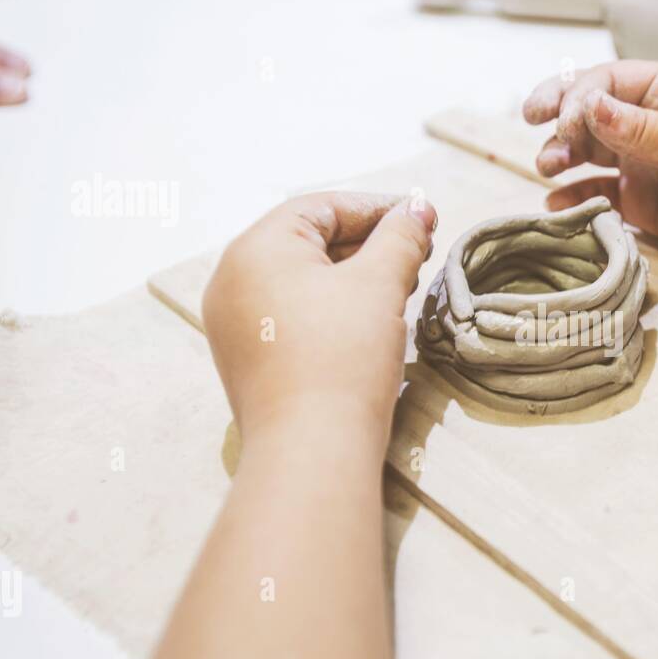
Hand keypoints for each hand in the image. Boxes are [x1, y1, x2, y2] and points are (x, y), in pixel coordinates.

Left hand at [202, 191, 436, 444]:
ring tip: (401, 284)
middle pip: (309, 241)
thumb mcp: (380, 285)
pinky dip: (332, 307)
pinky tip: (370, 320)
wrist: (312, 450)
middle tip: (419, 252)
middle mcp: (232, 280)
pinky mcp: (248, 359)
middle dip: (369, 243)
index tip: (424, 219)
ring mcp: (234, 323)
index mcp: (256, 249)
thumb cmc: (343, 358)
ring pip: (302, 280)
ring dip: (354, 276)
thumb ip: (400, 238)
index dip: (379, 209)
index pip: (322, 208)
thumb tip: (417, 209)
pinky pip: (292, 314)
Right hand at [523, 60, 657, 270]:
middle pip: (589, 113)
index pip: (606, 82)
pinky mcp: (642, 202)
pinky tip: (558, 204)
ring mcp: (644, 163)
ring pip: (588, 153)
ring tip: (547, 169)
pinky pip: (599, 194)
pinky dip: (576, 197)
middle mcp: (650, 124)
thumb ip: (638, 129)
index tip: (564, 121)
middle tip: (537, 132)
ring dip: (562, 157)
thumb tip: (586, 103)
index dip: (577, 96)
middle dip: (559, 121)